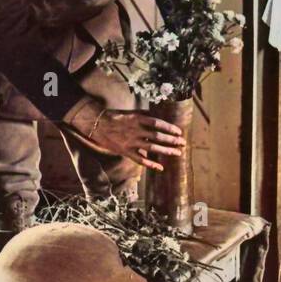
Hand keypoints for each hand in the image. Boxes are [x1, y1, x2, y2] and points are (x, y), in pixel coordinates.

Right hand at [68, 101, 185, 171]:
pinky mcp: (125, 151)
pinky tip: (160, 167)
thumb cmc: (116, 118)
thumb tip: (161, 119)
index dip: (169, 128)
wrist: (97, 125)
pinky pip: (140, 160)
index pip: (158, 124)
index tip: (179, 131)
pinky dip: (151, 164)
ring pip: (152, 148)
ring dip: (166, 151)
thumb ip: (145, 117)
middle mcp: (135, 131)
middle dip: (172, 140)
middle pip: (157, 136)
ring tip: (178, 153)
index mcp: (137, 119)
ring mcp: (130, 142)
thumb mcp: (131, 114)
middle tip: (183, 143)